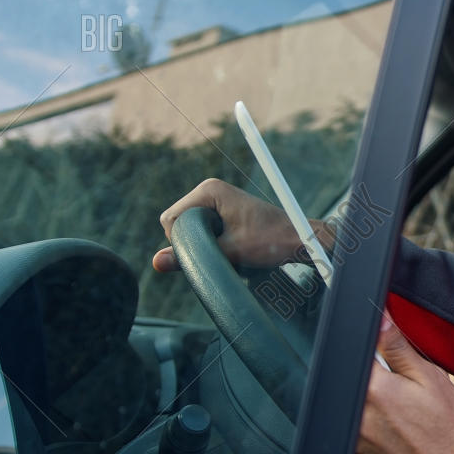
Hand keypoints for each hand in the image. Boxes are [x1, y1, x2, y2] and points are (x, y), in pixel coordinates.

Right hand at [152, 178, 333, 272]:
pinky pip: (200, 231)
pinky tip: (229, 249)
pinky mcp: (220, 212)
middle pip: (176, 224)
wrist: (298, 240)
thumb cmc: (271, 242)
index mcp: (208, 190)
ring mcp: (214, 201)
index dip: (181, 241)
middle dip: (192, 243)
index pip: (170, 219)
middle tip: (222, 252)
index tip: (209, 250)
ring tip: (229, 250)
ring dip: (202, 245)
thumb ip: (191, 256)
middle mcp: (208, 191)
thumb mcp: (229, 253)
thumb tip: (155, 262)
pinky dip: (210, 244)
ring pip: (188, 230)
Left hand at [355, 312, 453, 453]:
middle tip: (405, 391)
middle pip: (355, 381)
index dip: (374, 350)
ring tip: (404, 415)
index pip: (357, 353)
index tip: (390, 358)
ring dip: (373, 405)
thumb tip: (381, 321)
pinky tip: (399, 434)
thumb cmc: (451, 436)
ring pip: (354, 408)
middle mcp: (356, 417)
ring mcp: (354, 442)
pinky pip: (355, 433)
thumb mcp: (432, 380)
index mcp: (373, 391)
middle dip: (375, 378)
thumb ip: (400, 348)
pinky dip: (372, 428)